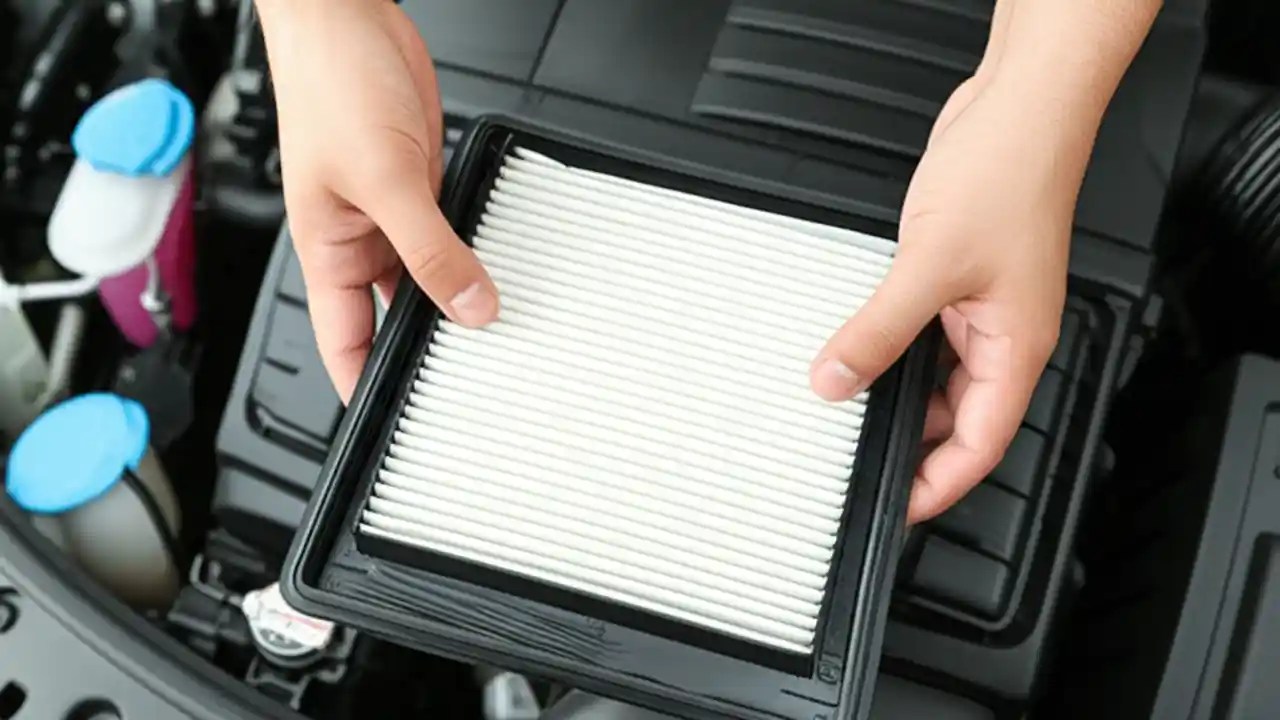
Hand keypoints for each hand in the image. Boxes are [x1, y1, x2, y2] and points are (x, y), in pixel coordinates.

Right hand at [257, 0, 498, 401]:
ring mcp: (394, 214)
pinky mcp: (422, 185)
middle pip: (397, 316)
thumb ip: (431, 247)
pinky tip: (502, 265)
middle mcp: (360, 242)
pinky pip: (452, 236)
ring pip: (430, 277)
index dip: (366, 389)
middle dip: (431, 346)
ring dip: (461, 298)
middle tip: (479, 380)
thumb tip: (470, 305)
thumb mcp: (385, 179)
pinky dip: (475, 254)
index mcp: (328, 254)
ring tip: (504, 329)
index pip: (345, 344)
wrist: (347, 21)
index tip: (398, 428)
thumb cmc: (328, 85)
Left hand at [808, 72, 1091, 523]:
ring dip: (897, 394)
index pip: (979, 445)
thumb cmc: (1009, 176)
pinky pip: (923, 333)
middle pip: (956, 418)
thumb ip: (877, 330)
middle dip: (911, 444)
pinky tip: (859, 348)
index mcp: (1016, 349)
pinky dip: (893, 349)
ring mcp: (981, 307)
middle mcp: (1003, 336)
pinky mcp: (958, 278)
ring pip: (937, 375)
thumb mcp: (928, 266)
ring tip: (846, 411)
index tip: (897, 509)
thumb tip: (833, 380)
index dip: (939, 485)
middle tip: (856, 460)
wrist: (1020, 108)